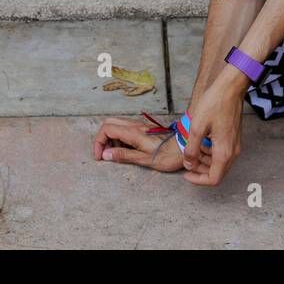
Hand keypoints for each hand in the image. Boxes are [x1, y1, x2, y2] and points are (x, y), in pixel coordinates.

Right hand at [92, 117, 211, 172]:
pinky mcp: (143, 129)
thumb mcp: (145, 160)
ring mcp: (138, 126)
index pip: (106, 129)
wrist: (185, 147)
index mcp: (133, 132)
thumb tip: (106, 154)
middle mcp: (134, 126)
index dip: (99, 142)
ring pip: (116, 125)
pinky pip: (125, 129)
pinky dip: (119, 138)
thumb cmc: (168, 155)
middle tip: (105, 154)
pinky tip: (125, 150)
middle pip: (108, 123)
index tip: (100, 156)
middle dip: (102, 138)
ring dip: (110, 139)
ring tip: (115, 154)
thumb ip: (124, 156)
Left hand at [181, 68, 245, 185]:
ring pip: (220, 164)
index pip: (213, 179)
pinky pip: (222, 153)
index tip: (186, 174)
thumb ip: (192, 149)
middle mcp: (233, 152)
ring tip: (192, 150)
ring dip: (205, 162)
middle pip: (217, 173)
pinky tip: (201, 143)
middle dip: (200, 171)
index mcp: (224, 152)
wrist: (230, 88)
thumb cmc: (215, 104)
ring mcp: (235, 145)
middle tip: (187, 162)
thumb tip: (188, 164)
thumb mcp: (197, 127)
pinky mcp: (234, 138)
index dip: (198, 180)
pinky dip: (210, 153)